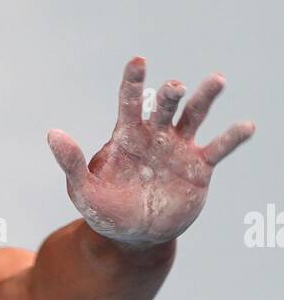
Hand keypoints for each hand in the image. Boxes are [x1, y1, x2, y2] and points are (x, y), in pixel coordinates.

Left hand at [47, 57, 255, 245]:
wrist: (134, 237)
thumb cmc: (105, 211)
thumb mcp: (83, 191)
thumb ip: (71, 163)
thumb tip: (53, 133)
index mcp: (127, 135)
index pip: (130, 101)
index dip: (134, 81)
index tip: (139, 61)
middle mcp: (155, 135)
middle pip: (165, 106)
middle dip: (170, 95)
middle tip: (175, 88)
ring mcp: (179, 149)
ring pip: (195, 116)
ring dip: (205, 98)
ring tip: (217, 81)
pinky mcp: (198, 168)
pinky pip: (218, 149)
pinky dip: (232, 138)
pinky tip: (247, 126)